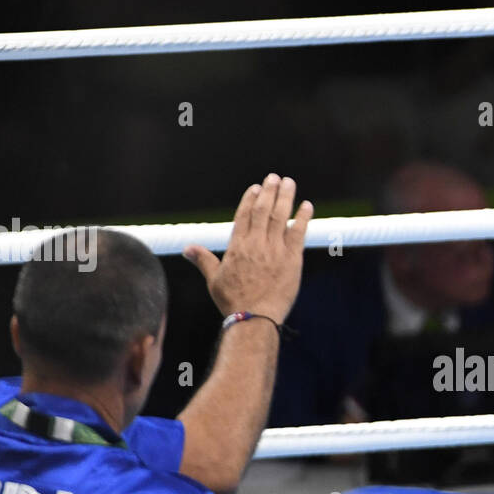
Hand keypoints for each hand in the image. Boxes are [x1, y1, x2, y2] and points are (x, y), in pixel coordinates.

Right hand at [184, 174, 312, 321]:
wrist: (254, 316)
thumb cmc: (233, 301)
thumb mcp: (213, 279)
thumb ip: (203, 259)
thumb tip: (187, 248)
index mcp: (238, 246)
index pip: (244, 215)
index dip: (250, 199)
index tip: (256, 188)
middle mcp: (256, 243)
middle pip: (263, 210)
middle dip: (269, 191)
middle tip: (274, 177)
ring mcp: (275, 249)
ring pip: (280, 216)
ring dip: (285, 198)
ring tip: (289, 183)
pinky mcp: (292, 259)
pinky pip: (299, 233)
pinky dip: (303, 218)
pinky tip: (307, 206)